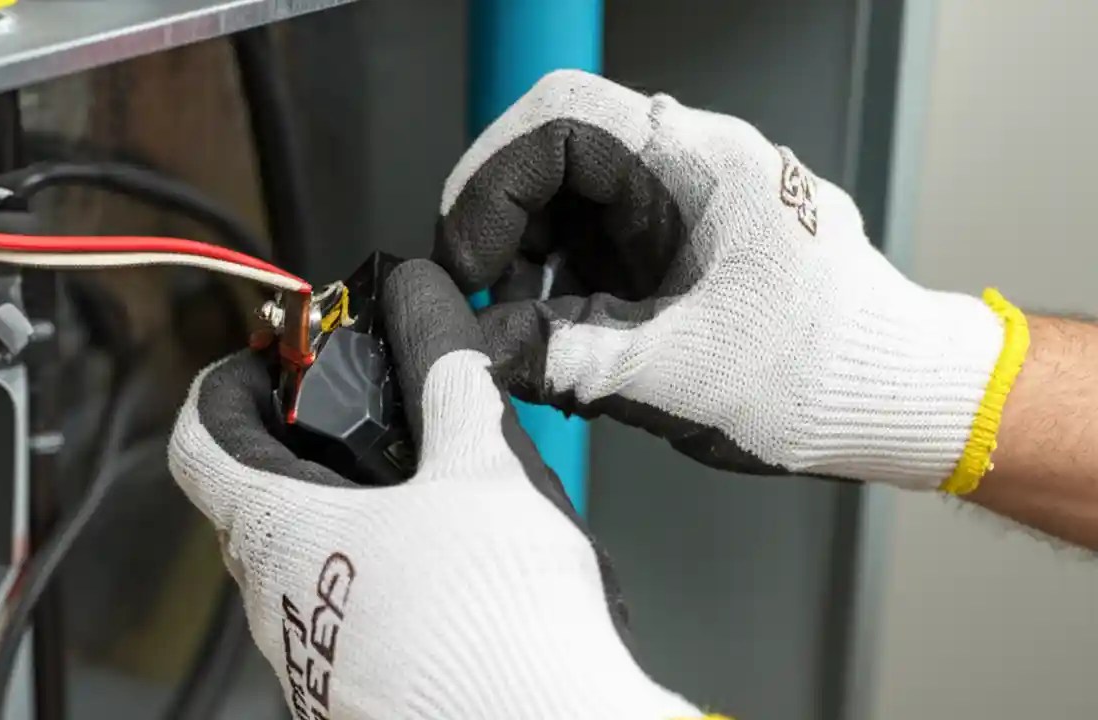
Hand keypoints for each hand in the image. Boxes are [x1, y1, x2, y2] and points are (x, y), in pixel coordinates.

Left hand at [168, 260, 704, 718]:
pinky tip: (443, 580)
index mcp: (281, 536)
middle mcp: (274, 610)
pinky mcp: (350, 704)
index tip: (272, 366)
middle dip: (297, 449)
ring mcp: (309, 668)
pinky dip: (368, 583)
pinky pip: (336, 628)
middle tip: (365, 418)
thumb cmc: (503, 622)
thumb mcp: (485, 466)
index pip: (200, 441)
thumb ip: (446, 373)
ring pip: (295, 572)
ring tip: (422, 499)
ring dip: (337, 520)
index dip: (227, 386)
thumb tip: (424, 304)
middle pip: (249, 505)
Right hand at [437, 70, 1017, 492]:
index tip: (468, 260)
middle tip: (487, 303)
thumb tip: (479, 347)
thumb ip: (566, 358)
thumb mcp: (677, 374)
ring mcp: (687, 200)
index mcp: (702, 166)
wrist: (892, 396)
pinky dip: (565, 285)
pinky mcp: (683, 240)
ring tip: (538, 337)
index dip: (492, 184)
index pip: (560, 119)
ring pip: (570, 201)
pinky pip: (598, 239)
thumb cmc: (824, 372)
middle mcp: (692, 165)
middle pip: (555, 157)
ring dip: (531, 264)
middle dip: (504, 230)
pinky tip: (573, 341)